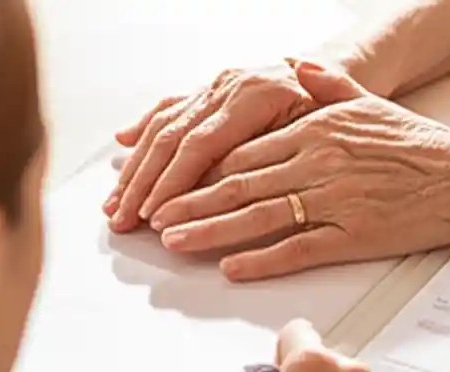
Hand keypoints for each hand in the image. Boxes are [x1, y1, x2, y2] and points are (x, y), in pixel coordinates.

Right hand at [105, 61, 327, 232]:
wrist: (334, 73)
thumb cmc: (332, 111)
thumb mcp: (321, 129)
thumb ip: (280, 151)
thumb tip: (234, 179)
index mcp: (255, 96)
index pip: (200, 145)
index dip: (172, 182)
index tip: (153, 215)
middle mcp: (227, 87)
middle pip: (171, 138)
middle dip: (142, 184)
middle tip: (123, 219)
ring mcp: (214, 88)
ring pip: (163, 127)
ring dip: (135, 168)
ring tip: (115, 202)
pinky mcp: (208, 91)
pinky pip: (168, 108)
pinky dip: (143, 129)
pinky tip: (124, 145)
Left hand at [151, 61, 449, 281]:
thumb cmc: (417, 145)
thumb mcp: (369, 102)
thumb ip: (327, 83)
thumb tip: (297, 65)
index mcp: (315, 129)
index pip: (243, 151)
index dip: (200, 170)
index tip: (171, 182)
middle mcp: (318, 161)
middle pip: (237, 183)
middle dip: (189, 202)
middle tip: (153, 216)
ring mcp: (334, 200)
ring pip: (257, 216)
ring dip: (209, 229)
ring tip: (175, 241)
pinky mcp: (353, 235)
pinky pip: (297, 249)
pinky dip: (261, 259)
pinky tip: (231, 267)